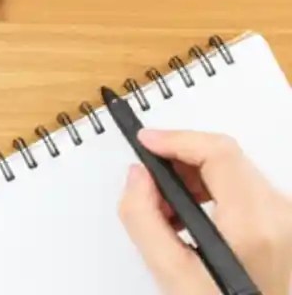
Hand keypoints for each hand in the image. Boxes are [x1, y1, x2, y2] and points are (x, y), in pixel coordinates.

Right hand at [119, 129, 291, 294]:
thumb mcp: (173, 275)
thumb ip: (144, 219)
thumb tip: (137, 179)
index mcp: (253, 222)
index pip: (218, 151)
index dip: (176, 139)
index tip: (146, 142)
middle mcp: (280, 213)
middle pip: (225, 157)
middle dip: (179, 163)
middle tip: (149, 186)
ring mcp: (286, 217)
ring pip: (234, 171)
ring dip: (194, 179)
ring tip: (168, 212)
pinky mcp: (285, 222)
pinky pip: (245, 188)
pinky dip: (212, 193)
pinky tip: (192, 218)